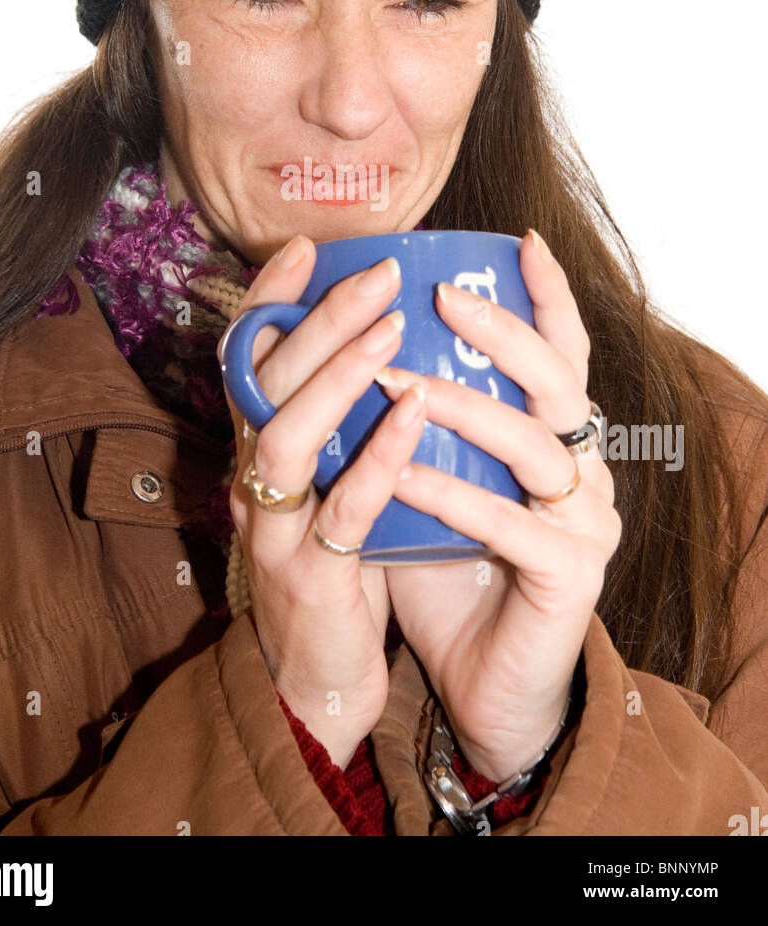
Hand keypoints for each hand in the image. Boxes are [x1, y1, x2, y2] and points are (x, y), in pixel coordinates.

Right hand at [218, 238, 428, 769]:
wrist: (316, 680)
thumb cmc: (336, 566)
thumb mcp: (325, 483)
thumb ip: (339, 423)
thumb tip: (383, 345)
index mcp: (259, 451)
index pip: (248, 361)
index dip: (271, 302)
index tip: (308, 249)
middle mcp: (252, 479)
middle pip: (266, 381)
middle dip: (321, 317)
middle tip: (381, 270)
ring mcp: (272, 528)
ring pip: (287, 434)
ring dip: (339, 375)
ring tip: (392, 328)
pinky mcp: (309, 576)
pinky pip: (341, 509)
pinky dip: (376, 457)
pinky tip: (412, 416)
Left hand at [377, 228, 621, 781]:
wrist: (486, 687)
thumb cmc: (453, 571)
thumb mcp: (428, 478)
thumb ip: (411, 422)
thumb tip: (344, 348)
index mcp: (559, 440)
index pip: (562, 354)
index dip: (547, 297)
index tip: (518, 242)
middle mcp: (584, 470)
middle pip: (559, 382)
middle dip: (502, 332)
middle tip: (445, 296)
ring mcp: (586, 523)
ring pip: (535, 445)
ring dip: (463, 408)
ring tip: (396, 383)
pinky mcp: (569, 575)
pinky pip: (509, 522)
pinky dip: (451, 493)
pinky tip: (400, 472)